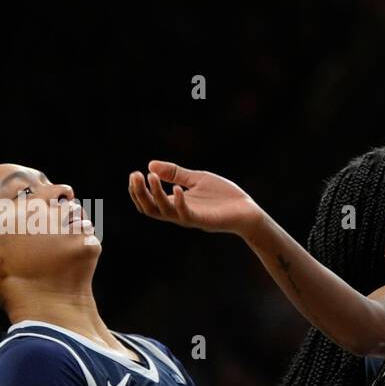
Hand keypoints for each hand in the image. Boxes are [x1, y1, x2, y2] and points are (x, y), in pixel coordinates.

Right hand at [128, 161, 263, 238]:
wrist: (247, 210)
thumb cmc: (223, 196)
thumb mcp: (197, 179)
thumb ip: (175, 174)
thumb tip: (150, 165)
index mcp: (176, 203)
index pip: (149, 201)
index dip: (138, 190)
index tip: (134, 173)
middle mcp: (178, 213)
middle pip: (150, 208)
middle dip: (140, 193)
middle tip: (135, 176)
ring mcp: (190, 217)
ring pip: (164, 211)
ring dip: (156, 194)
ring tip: (152, 177)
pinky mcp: (203, 220)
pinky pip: (186, 214)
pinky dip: (180, 202)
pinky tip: (177, 188)